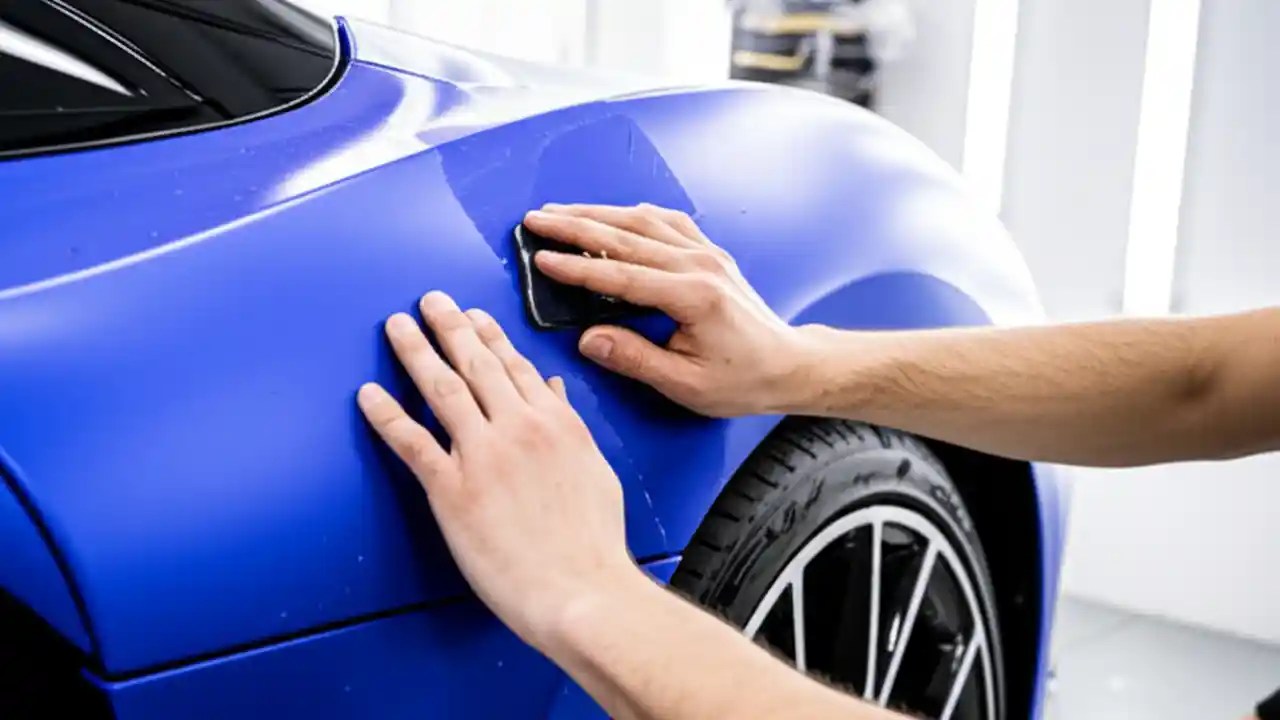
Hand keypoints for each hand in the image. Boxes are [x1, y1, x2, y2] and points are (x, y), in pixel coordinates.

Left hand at [356, 292, 642, 649]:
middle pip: (474, 363)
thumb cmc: (592, 543)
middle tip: (429, 300)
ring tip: (396, 326)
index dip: (488, 335)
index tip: (472, 315)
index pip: (514, 365)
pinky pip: (411, 440)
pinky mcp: (452, 489)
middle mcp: (518, 427)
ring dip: (414, 350)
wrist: (581, 589)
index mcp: (555, 422)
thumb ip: (570, 426)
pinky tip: (368, 394)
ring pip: (441, 387)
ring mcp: (483, 455)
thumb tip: (555, 392)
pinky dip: (386, 414)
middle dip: (448, 325)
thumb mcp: (594, 471)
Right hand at [524, 203, 812, 416]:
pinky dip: (634, 215)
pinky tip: (613, 214)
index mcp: (692, 297)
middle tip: (536, 220)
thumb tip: (588, 339)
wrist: (789, 365)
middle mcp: (699, 265)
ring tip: (561, 212)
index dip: (577, 267)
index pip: (621, 276)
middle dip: (576, 226)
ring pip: (642, 222)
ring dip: (599, 214)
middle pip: (625, 237)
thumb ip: (634, 358)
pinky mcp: (709, 253)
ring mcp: (706, 254)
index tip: (543, 258)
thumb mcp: (685, 384)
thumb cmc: (743, 380)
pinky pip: (666, 222)